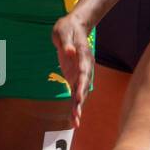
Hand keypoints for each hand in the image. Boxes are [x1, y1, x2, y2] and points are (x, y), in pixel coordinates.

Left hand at [52, 12, 93, 126]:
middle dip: (81, 100)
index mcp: (83, 55)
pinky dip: (74, 105)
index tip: (80, 95)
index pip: (83, 71)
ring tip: (75, 122)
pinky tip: (73, 118)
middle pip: (84, 85)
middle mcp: (85, 67)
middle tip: (77, 113)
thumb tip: (70, 51)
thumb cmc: (67, 28)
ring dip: (78, 107)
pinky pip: (75, 93)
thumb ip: (67, 42)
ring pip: (81, 92)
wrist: (73, 27)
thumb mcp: (64, 32)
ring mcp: (80, 73)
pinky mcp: (75, 78)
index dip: (82, 83)